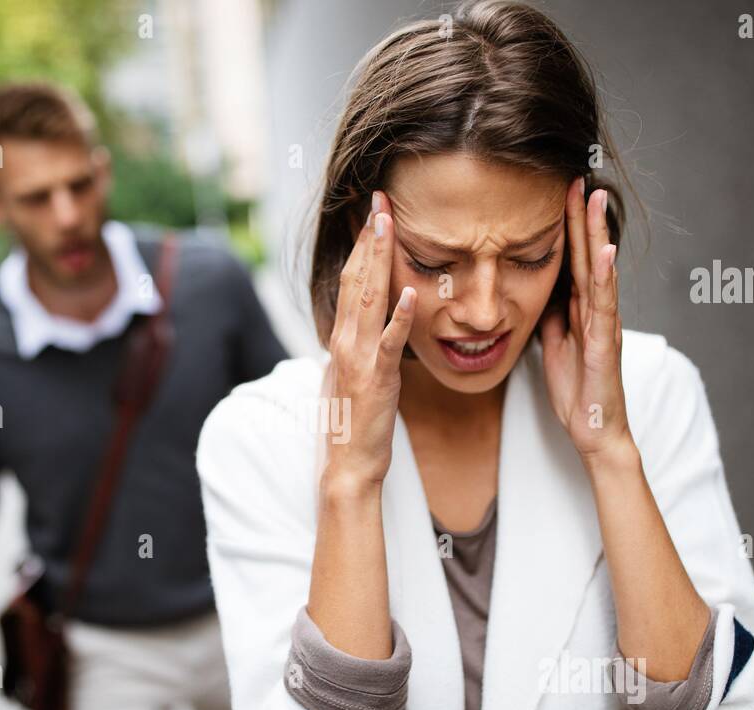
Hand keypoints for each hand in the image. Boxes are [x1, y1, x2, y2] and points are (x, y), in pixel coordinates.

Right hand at [323, 190, 416, 489]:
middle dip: (368, 237)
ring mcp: (357, 358)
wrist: (345, 464)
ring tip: (389, 224)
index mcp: (339, 339)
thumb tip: (356, 327)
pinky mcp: (376, 379)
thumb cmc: (350, 424)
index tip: (372, 214)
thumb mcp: (346, 376)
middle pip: (355, 278)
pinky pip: (389, 342)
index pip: (348, 281)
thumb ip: (352, 347)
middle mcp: (343, 341)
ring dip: (379, 259)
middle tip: (380, 200)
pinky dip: (401, 315)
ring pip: (368, 299)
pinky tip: (414, 291)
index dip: (360, 245)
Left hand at [539, 177, 632, 462]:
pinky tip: (604, 252)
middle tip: (578, 178)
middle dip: (582, 217)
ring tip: (594, 199)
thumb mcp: (554, 345)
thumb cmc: (577, 389)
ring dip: (597, 233)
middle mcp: (596, 309)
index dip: (567, 227)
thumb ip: (551, 315)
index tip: (559, 192)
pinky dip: (606, 277)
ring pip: (599, 270)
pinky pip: (604, 305)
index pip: (573, 259)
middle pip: (588, 254)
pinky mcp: (606, 343)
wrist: (595, 428)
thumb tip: (537, 291)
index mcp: (581, 309)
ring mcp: (604, 323)